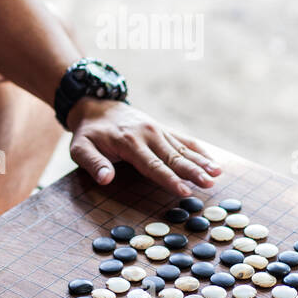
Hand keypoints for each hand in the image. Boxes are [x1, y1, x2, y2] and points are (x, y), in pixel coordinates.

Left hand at [67, 98, 221, 197]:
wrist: (96, 106)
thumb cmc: (89, 133)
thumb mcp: (80, 148)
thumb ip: (93, 163)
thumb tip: (106, 179)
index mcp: (129, 142)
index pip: (152, 165)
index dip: (169, 179)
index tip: (184, 191)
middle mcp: (148, 134)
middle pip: (173, 156)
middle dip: (192, 171)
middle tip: (208, 183)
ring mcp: (158, 130)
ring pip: (183, 148)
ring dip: (201, 161)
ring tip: (217, 173)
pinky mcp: (163, 129)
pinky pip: (184, 140)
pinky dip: (199, 150)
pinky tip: (213, 160)